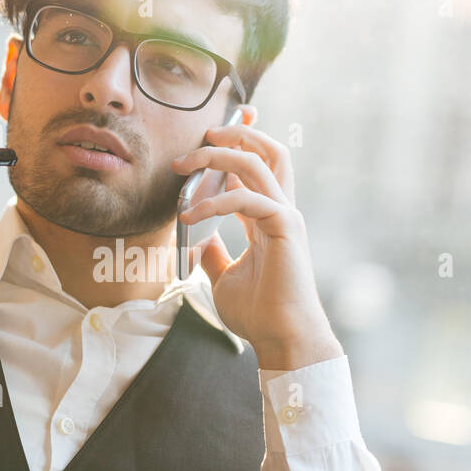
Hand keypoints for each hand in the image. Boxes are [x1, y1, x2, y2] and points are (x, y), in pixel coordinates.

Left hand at [171, 119, 342, 370]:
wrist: (282, 338)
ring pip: (256, 162)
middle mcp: (281, 210)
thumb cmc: (259, 314)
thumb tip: (197, 238)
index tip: (199, 146)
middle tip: (202, 135)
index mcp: (268, 219)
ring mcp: (286, 215)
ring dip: (217, 156)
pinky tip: (189, 216)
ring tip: (184, 164)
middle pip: (267, 151)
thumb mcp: (224, 277)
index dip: (232, 149)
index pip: (255, 169)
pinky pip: (246, 198)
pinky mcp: (285, 226)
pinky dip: (213, 203)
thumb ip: (213, 253)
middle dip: (237, 133)